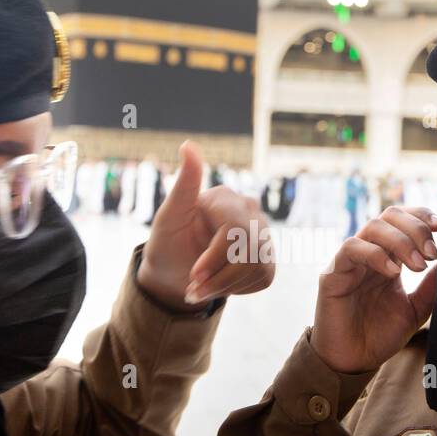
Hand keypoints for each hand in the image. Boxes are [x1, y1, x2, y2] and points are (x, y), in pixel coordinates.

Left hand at [138, 141, 274, 311]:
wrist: (175, 275)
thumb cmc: (168, 244)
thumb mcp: (168, 217)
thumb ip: (184, 184)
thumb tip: (188, 145)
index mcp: (224, 197)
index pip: (233, 229)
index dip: (215, 258)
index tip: (193, 277)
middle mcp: (248, 210)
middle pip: (248, 249)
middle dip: (219, 277)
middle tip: (193, 290)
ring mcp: (262, 233)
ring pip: (257, 265)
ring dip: (225, 286)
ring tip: (201, 290)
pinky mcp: (268, 256)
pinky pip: (264, 277)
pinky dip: (237, 289)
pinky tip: (219, 285)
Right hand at [311, 206, 436, 373]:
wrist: (354, 361)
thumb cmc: (380, 336)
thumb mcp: (416, 310)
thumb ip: (431, 286)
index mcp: (389, 257)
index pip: (404, 220)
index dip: (422, 216)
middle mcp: (369, 253)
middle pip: (390, 215)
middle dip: (416, 228)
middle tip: (431, 253)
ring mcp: (350, 261)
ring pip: (372, 226)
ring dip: (400, 241)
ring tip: (417, 266)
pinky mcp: (333, 274)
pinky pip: (351, 249)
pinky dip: (375, 254)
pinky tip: (392, 273)